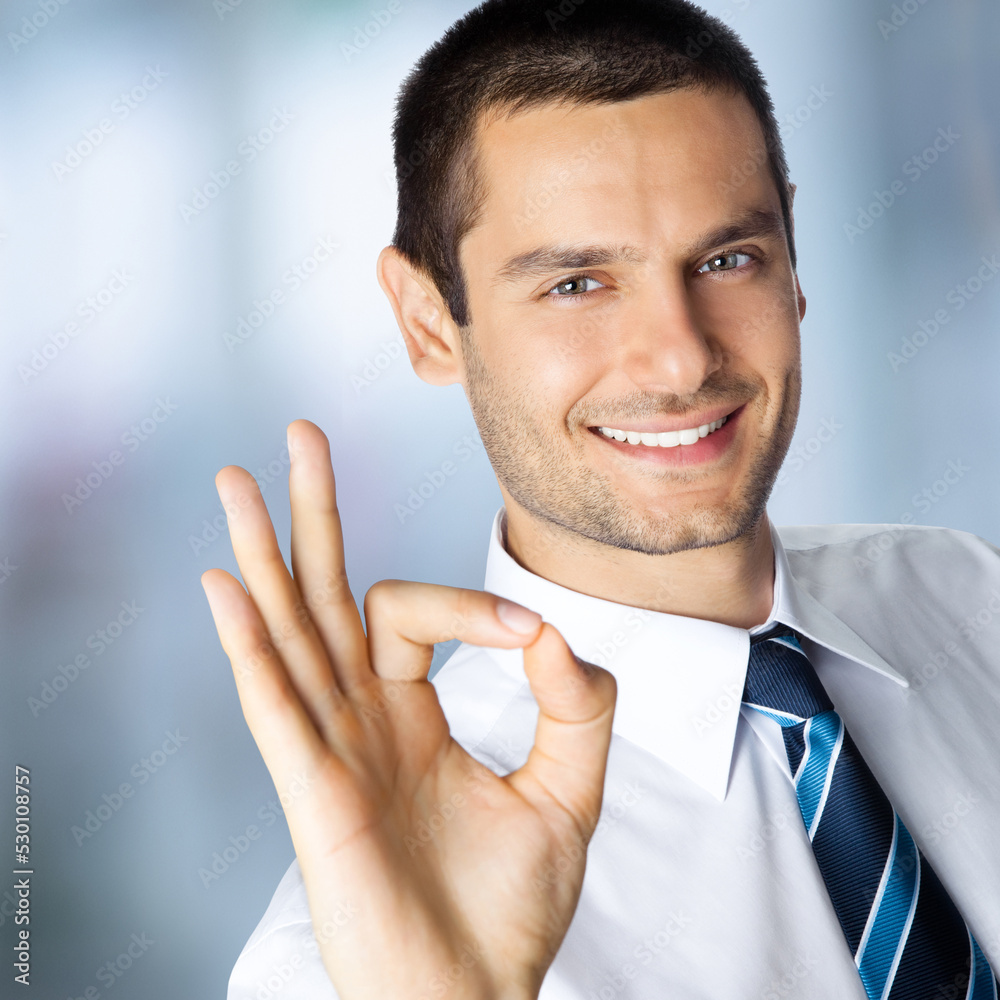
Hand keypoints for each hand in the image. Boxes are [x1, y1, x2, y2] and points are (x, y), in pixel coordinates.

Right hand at [201, 420, 616, 999]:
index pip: (413, 612)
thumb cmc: (507, 908)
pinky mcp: (314, 792)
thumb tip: (553, 631)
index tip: (531, 638)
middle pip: (324, 593)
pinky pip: (275, 704)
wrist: (476, 996)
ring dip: (262, 553)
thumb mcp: (567, 790)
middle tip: (299, 436)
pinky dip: (250, 643)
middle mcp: (358, 717)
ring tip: (236, 481)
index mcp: (409, 710)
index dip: (471, 603)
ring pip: (288, 630)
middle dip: (313, 513)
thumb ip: (575, 706)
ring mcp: (329, 748)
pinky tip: (230, 584)